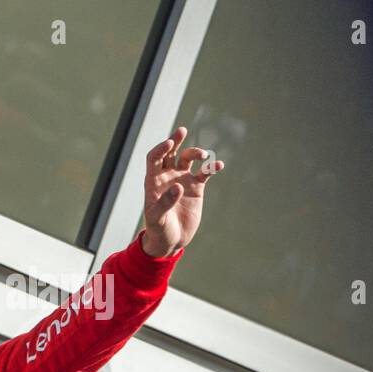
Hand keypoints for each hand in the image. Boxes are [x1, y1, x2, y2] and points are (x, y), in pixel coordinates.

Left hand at [141, 126, 223, 257]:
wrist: (171, 240)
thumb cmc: (159, 230)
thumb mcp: (157, 218)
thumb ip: (165, 202)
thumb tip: (178, 186)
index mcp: (153, 180)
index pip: (155, 157)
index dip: (161, 148)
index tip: (170, 144)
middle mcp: (168, 176)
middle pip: (170, 152)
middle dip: (176, 140)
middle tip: (182, 131)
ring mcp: (182, 180)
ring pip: (188, 159)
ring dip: (195, 153)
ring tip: (204, 156)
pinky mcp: (196, 188)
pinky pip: (205, 173)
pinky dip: (212, 168)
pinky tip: (219, 165)